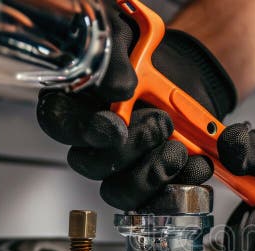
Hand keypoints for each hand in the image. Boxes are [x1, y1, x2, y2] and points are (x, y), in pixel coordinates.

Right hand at [36, 1, 236, 209]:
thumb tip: (120, 86)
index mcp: (73, 102)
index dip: (82, 130)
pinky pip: (155, 202)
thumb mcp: (129, 42)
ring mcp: (118, 167)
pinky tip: (196, 166)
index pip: (58, 123)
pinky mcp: (149, 183)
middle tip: (161, 124)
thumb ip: (118, 60)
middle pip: (90, 164)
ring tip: (180, 151)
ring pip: (120, 191)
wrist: (183, 77)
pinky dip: (179, 188)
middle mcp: (89, 140)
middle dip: (131, 149)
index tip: (115, 127)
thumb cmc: (146, 58)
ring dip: (153, 175)